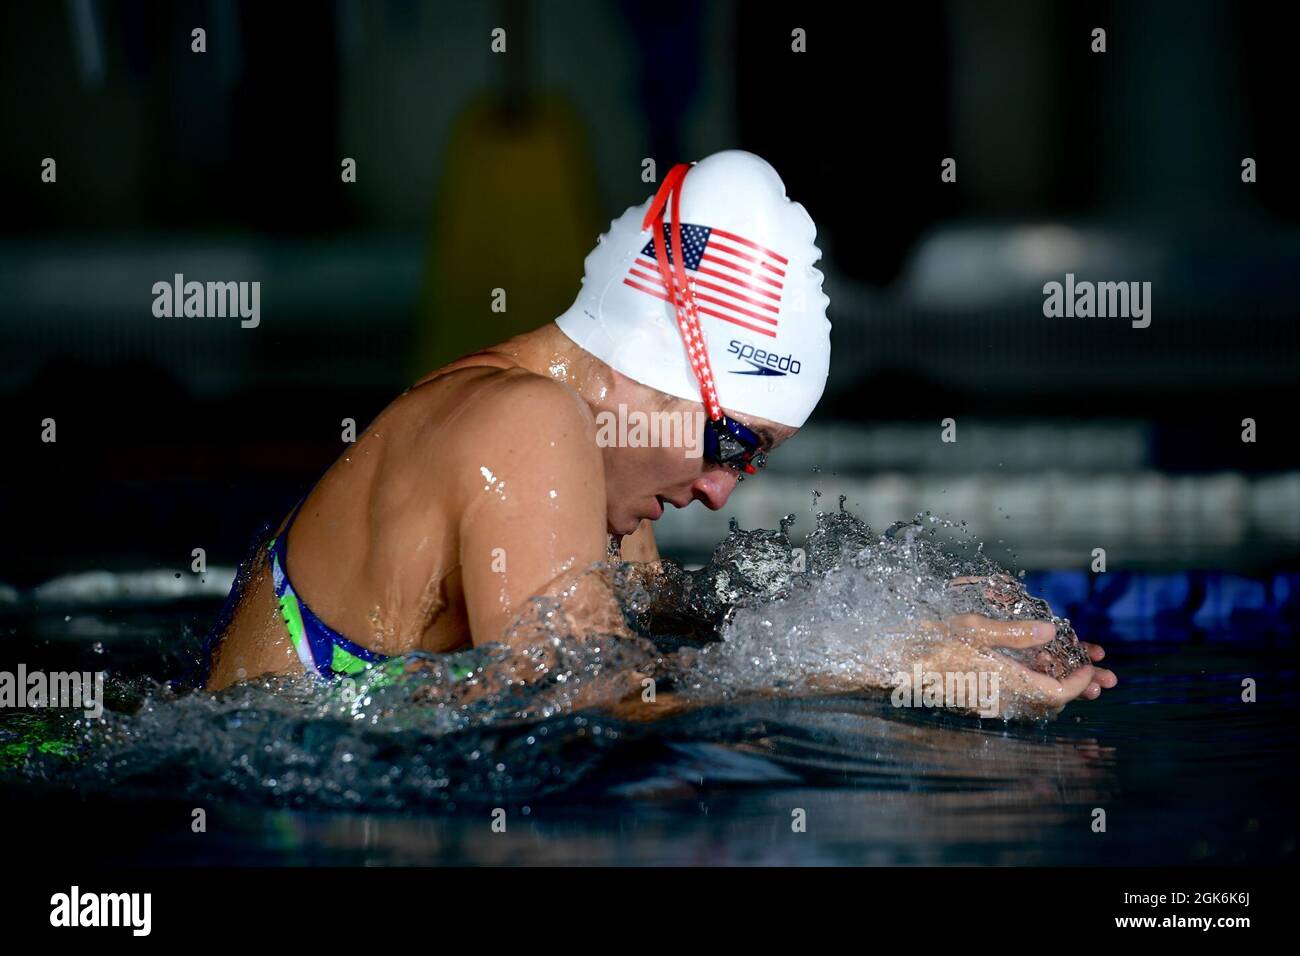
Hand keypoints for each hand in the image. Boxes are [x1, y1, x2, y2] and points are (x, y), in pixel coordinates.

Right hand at [947, 574, 1116, 688]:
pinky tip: (1040, 666)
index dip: (1079, 682)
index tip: (1094, 666)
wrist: (896, 662)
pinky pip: (1020, 696)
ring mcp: (991, 702)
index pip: (1055, 693)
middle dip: (1080, 685)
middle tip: (1104, 675)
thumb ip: (1014, 633)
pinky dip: (1038, 682)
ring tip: (1078, 667)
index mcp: (1003, 681)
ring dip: (1061, 683)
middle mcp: (1001, 698)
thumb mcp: (974, 627)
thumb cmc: (931, 641)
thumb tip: (1051, 634)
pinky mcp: (981, 699)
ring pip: (1037, 698)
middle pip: (1051, 700)